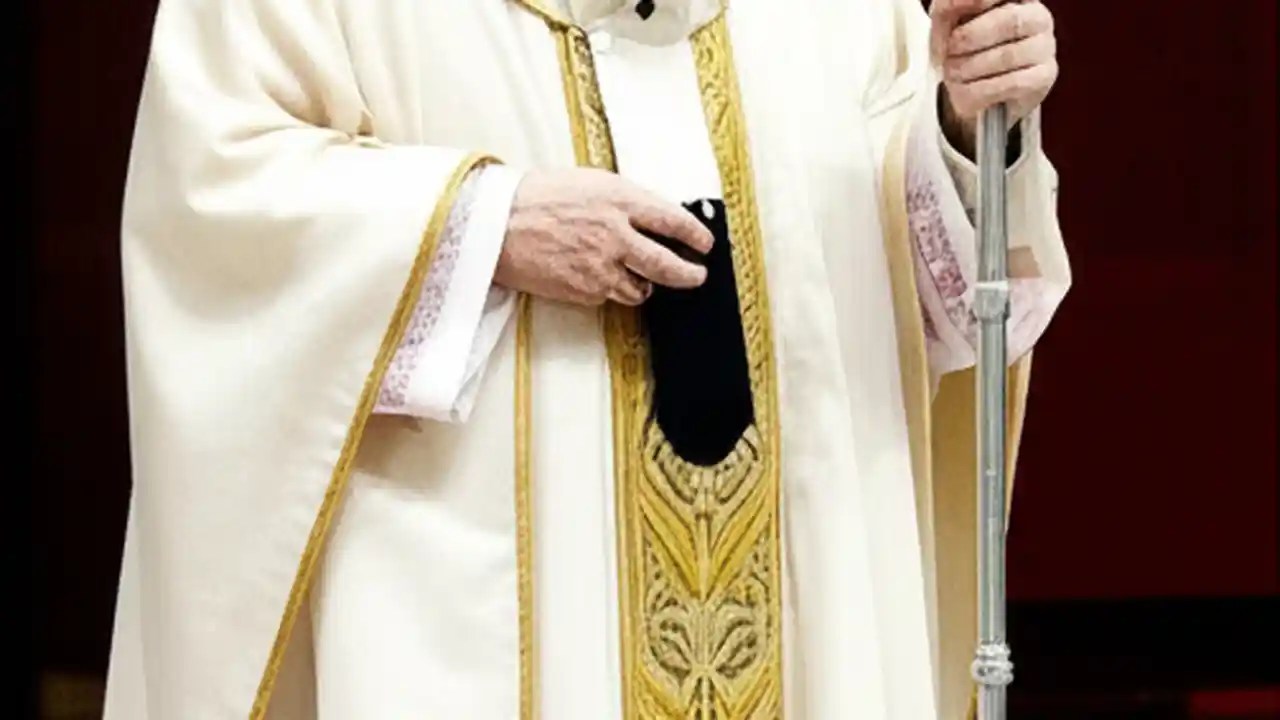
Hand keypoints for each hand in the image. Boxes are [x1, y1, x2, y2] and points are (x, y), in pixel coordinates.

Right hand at [494, 168, 711, 306]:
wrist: (494, 224)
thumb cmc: (535, 197)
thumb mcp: (587, 182)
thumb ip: (622, 201)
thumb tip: (651, 217)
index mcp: (620, 200)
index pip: (673, 221)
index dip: (695, 235)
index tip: (705, 243)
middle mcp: (616, 235)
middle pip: (668, 265)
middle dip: (689, 274)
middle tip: (697, 276)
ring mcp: (601, 267)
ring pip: (641, 289)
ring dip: (642, 285)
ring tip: (635, 277)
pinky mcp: (584, 291)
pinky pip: (608, 297)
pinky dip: (608, 290)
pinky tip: (592, 276)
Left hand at [931, 0, 1057, 156]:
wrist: (976, 92)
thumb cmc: (965, 49)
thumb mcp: (949, 23)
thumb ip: (949, 9)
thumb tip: (951, 12)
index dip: (978, 0)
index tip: (951, 9)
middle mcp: (1038, 17)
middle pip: (1011, 20)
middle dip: (971, 37)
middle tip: (950, 50)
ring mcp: (1044, 48)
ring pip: (1008, 56)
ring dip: (969, 67)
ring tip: (952, 72)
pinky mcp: (1043, 78)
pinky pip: (1011, 84)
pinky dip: (979, 90)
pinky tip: (965, 91)